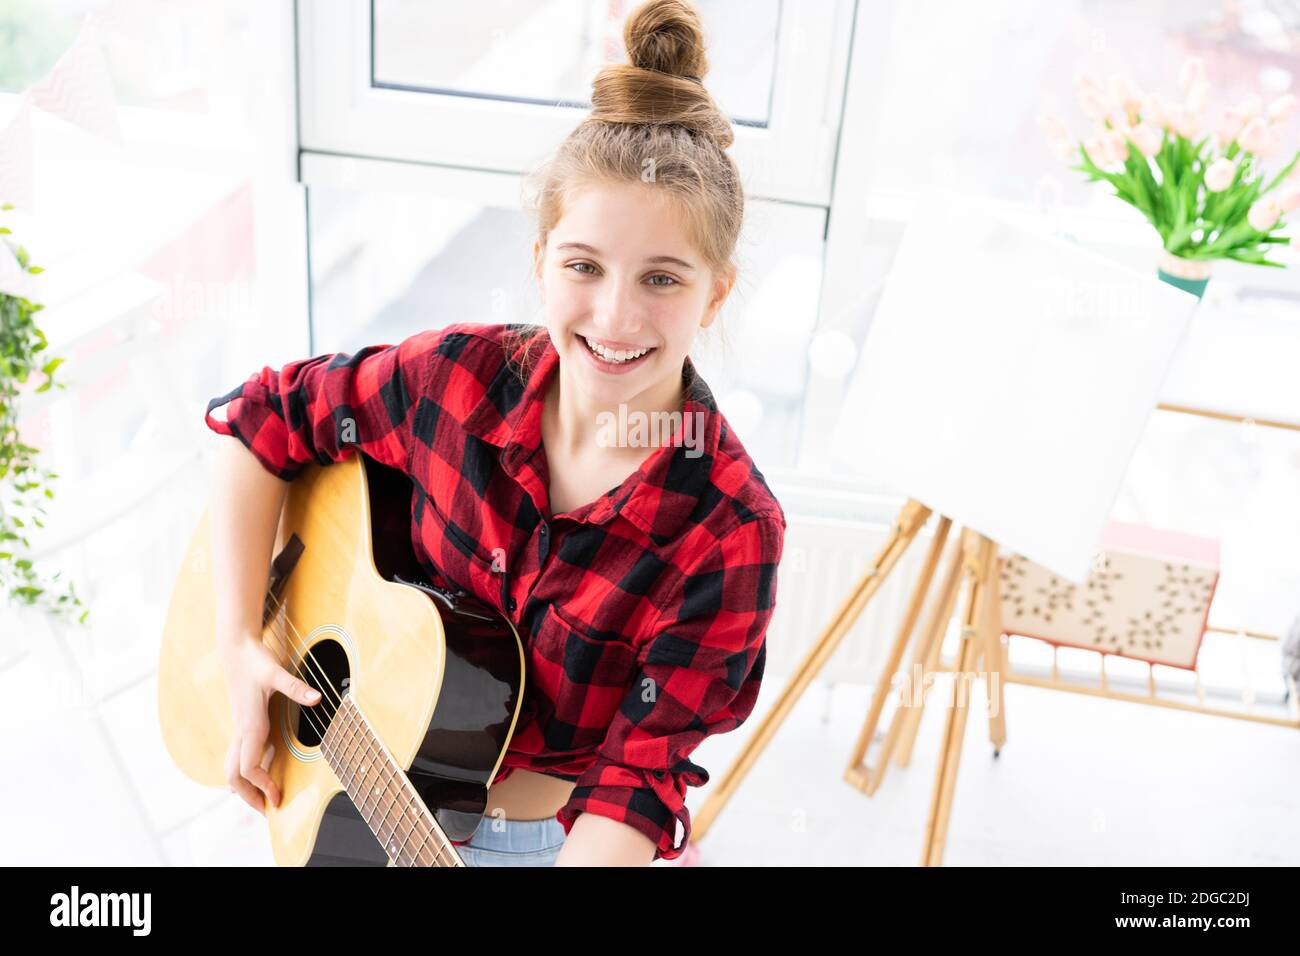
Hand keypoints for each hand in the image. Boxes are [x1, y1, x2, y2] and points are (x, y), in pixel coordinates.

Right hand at [218, 634, 321, 814]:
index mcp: (249, 725)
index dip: (262, 785)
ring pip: (232, 767)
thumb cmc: (255, 661)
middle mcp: (241, 731)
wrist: (236, 649)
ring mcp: (239, 729)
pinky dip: (248, 771)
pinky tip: (264, 774)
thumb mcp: (276, 673)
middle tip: (268, 811)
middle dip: (248, 796)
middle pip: (234, 776)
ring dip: (245, 787)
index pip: (248, 768)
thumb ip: (296, 687)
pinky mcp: (243, 725)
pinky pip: (240, 756)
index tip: (278, 796)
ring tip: (263, 800)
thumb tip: (318, 698)